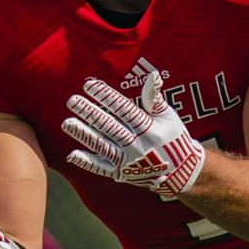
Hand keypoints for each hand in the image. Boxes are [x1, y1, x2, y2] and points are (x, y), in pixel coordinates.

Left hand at [62, 71, 205, 196]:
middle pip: (109, 126)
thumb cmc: (173, 137)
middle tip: (72, 100)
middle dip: (90, 113)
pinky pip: (102, 168)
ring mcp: (128, 161)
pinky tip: (72, 154)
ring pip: (103, 146)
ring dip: (84, 135)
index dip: (106, 96)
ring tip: (67, 123)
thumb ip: (154, 98)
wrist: (181, 172)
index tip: (89, 85)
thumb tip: (152, 74)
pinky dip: (87, 162)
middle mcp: (138, 146)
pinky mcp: (121, 174)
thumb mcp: (168, 116)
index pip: (123, 109)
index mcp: (149, 129)